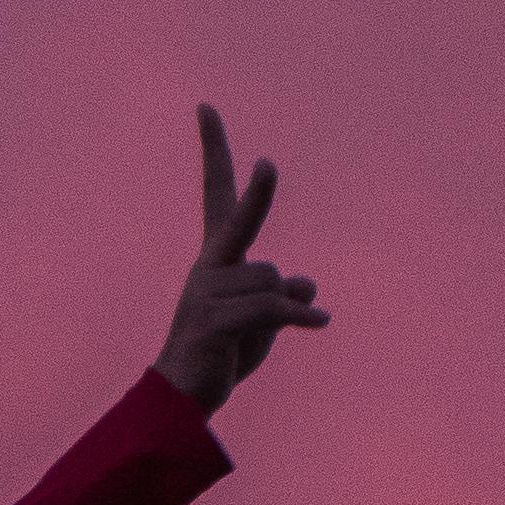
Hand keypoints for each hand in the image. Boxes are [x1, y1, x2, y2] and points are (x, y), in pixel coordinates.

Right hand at [155, 104, 328, 414]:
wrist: (185, 397)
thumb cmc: (223, 354)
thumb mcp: (264, 320)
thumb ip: (284, 296)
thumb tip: (305, 284)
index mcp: (216, 257)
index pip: (216, 192)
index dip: (214, 149)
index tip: (206, 107)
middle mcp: (208, 266)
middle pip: (240, 220)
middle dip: (257, 195)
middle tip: (269, 164)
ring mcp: (206, 293)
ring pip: (273, 282)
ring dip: (280, 310)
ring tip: (254, 338)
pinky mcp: (213, 322)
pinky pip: (272, 308)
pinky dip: (298, 317)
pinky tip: (319, 322)